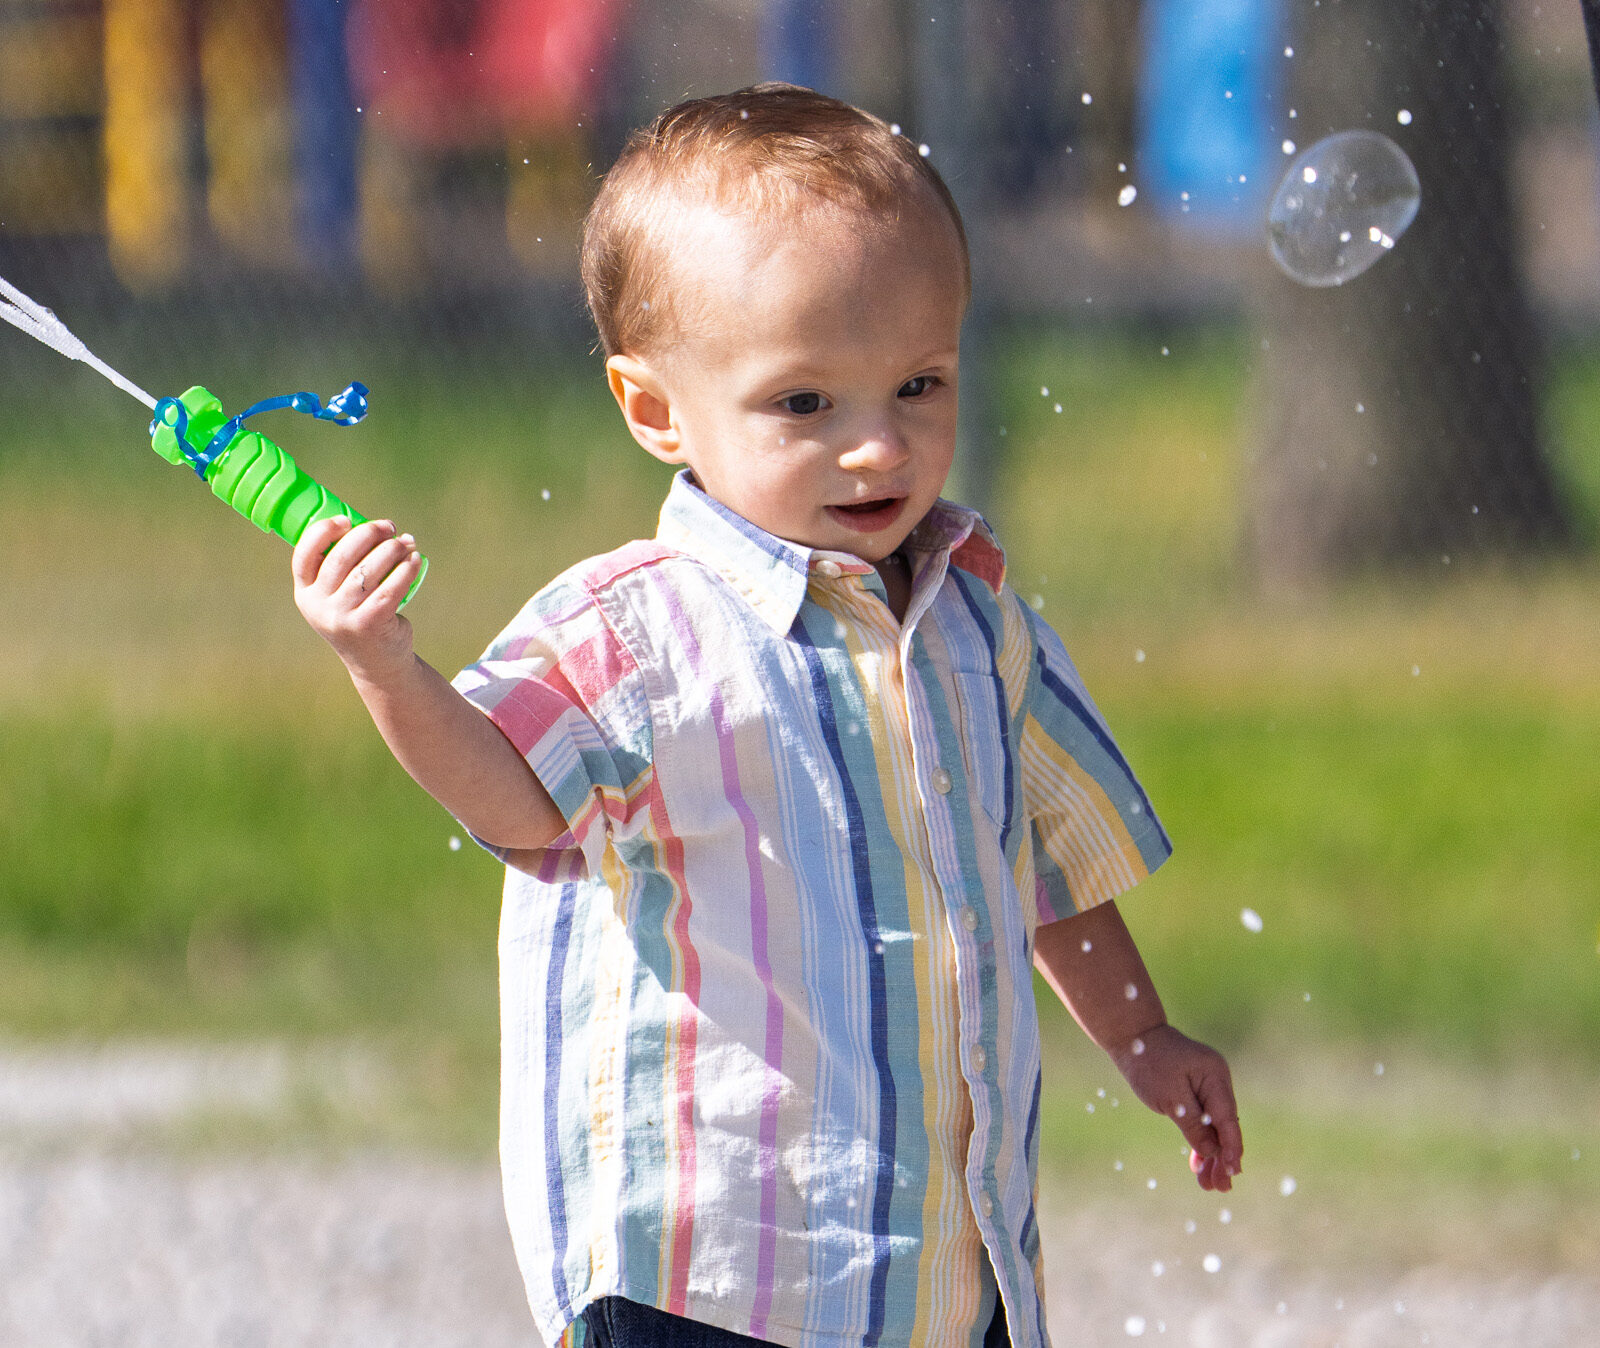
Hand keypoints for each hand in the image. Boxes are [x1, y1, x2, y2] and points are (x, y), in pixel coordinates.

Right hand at [292, 516, 423, 681]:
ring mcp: (342, 617)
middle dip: (369, 533)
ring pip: (369, 570)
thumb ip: (342, 567)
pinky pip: (390, 588)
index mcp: (306, 592)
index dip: (323, 531)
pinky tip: (415, 560)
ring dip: (392, 549)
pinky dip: (406, 569)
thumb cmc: (360, 616)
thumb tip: (373, 526)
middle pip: (341, 556)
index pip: (304, 554)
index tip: (347, 519)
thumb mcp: (339, 596)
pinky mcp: (370, 624)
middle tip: (390, 527)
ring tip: (407, 542)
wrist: (377, 662)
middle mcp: (319, 605)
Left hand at [1110, 1023, 1242, 1192]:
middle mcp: (1217, 1081)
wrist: (1133, 1037)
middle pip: (1224, 1126)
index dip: (1232, 1148)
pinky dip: (1200, 1140)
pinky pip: (1202, 1119)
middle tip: (1219, 1188)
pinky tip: (1198, 1164)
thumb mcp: (1170, 1098)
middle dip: (1222, 1158)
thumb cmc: (1149, 1062)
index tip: (1233, 1172)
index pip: (1228, 1119)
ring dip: (1211, 1154)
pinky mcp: (1196, 1091)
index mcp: (1215, 1077)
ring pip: (1214, 1126)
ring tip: (1209, 1185)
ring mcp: (1208, 1086)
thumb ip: (1194, 1125)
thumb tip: (1213, 1152)